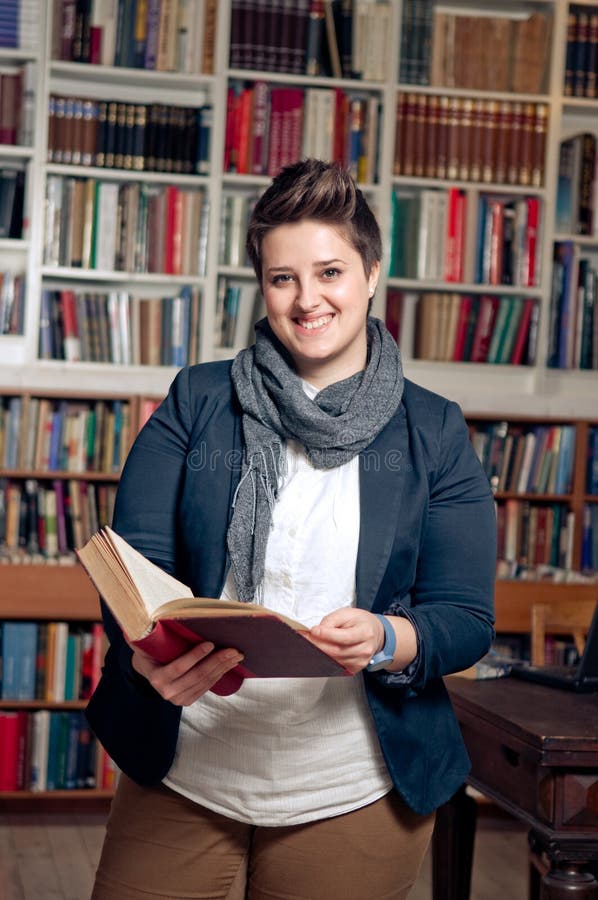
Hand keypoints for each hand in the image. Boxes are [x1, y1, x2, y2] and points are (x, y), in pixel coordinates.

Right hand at [129, 640, 244, 705]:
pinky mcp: (188, 700)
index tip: (210, 643)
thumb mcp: (144, 643)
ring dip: (223, 667)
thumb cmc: (150, 652)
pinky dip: (220, 675)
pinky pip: (207, 687)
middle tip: (233, 649)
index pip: (178, 668)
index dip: (195, 656)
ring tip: (236, 655)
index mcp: (156, 678)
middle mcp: (167, 692)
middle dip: (217, 661)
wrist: (149, 670)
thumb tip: (144, 621)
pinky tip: (230, 665)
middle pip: (197, 675)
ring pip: (205, 681)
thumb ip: (144, 634)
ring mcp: (178, 699)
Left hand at [308, 608, 386, 673]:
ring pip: (334, 660)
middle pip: (337, 651)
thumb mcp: (346, 613)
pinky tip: (320, 652)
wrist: (374, 633)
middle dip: (317, 645)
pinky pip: (336, 666)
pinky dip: (326, 660)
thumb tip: (317, 631)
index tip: (314, 630)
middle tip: (304, 638)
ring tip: (310, 643)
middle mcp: (365, 649)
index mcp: (365, 632)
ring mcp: (361, 661)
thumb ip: (331, 621)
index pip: (344, 637)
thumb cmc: (360, 622)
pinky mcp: (355, 669)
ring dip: (319, 653)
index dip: (327, 635)